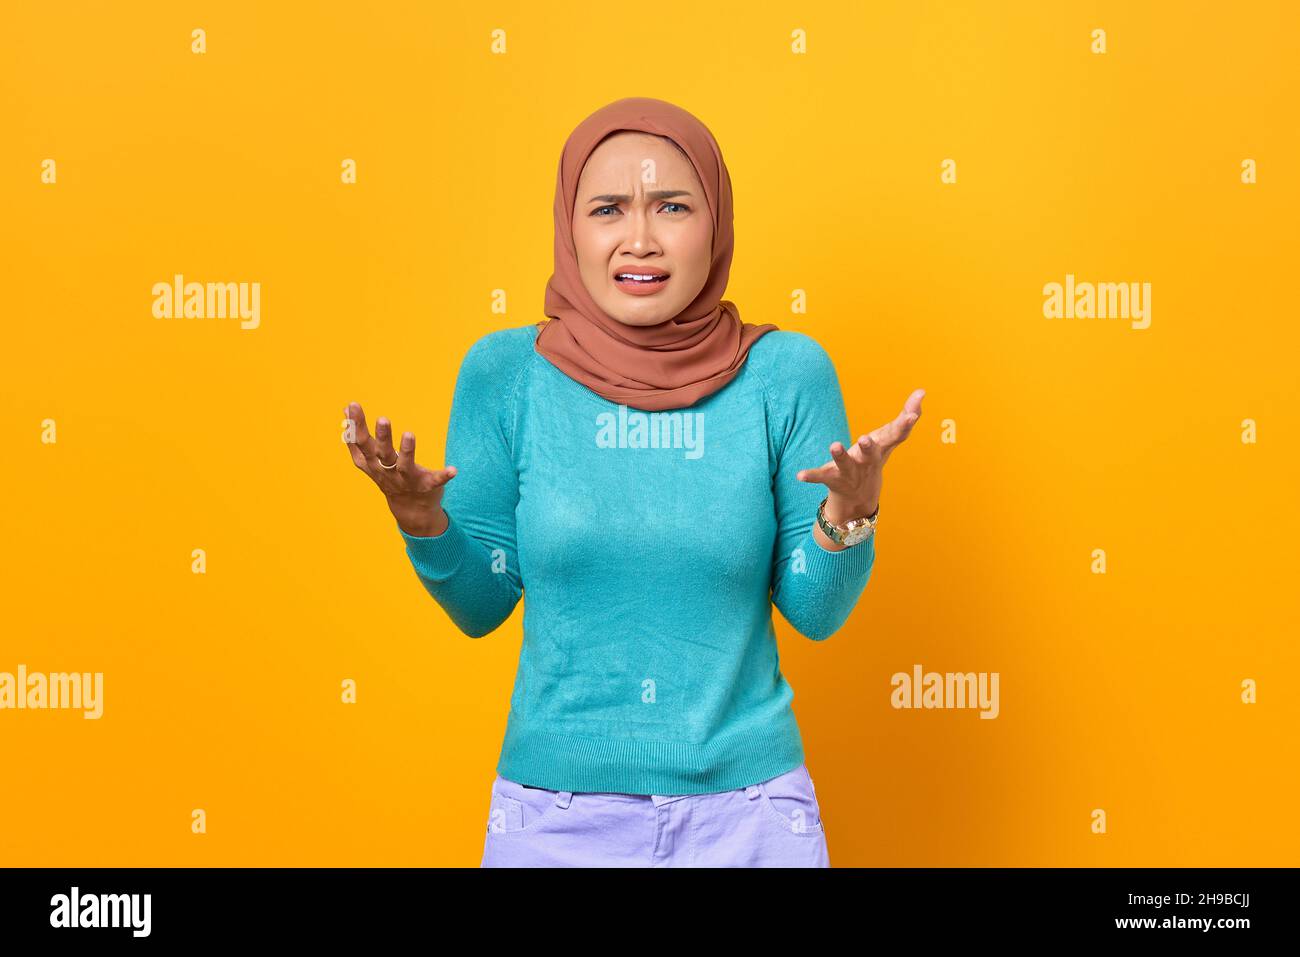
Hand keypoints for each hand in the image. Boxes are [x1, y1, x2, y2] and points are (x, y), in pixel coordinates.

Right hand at [343, 401, 455, 536]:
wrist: (409, 509)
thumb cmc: (388, 475)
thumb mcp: (369, 458)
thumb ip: (357, 436)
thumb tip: (344, 411)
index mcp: (372, 462)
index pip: (360, 442)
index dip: (355, 425)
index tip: (351, 405)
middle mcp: (386, 471)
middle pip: (381, 453)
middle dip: (382, 437)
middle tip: (383, 419)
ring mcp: (406, 480)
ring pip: (404, 465)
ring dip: (407, 451)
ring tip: (409, 434)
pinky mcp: (426, 486)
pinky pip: (435, 481)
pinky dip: (444, 476)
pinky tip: (453, 470)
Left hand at [797, 389, 924, 533]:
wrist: (859, 498)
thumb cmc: (873, 458)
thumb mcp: (888, 438)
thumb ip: (904, 416)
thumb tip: (922, 391)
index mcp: (880, 448)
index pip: (895, 435)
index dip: (905, 424)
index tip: (913, 415)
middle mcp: (867, 461)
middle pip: (869, 453)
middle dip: (868, 446)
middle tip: (865, 438)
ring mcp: (850, 471)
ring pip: (844, 464)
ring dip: (840, 455)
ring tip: (834, 445)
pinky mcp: (832, 478)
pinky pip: (820, 476)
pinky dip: (811, 475)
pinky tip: (800, 475)